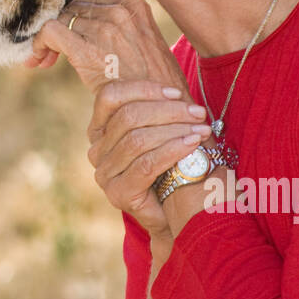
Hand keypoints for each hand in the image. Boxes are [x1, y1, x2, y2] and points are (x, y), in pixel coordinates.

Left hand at [25, 0, 195, 97]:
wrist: (166, 112)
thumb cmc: (155, 83)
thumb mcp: (142, 42)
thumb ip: (117, 26)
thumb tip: (84, 23)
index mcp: (134, 3)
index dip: (73, 14)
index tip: (69, 38)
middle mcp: (119, 9)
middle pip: (70, 7)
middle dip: (58, 26)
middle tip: (51, 54)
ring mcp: (104, 28)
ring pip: (58, 19)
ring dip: (46, 40)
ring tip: (46, 60)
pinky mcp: (88, 50)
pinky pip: (49, 32)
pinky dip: (38, 43)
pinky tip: (40, 60)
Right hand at [85, 79, 211, 240]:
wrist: (178, 212)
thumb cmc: (174, 165)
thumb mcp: (163, 130)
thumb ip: (160, 108)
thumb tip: (176, 86)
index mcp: (100, 129)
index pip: (110, 96)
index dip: (143, 89)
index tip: (177, 92)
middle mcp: (96, 150)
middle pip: (127, 117)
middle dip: (168, 111)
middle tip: (198, 112)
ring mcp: (104, 174)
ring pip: (138, 140)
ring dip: (175, 130)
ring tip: (202, 129)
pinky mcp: (117, 193)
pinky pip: (145, 164)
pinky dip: (172, 150)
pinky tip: (192, 145)